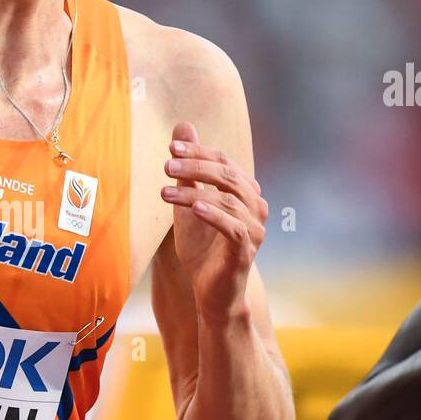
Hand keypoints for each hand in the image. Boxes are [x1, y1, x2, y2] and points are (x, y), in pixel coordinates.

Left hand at [159, 120, 267, 319]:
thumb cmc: (202, 249)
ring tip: (164, 191)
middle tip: (166, 165)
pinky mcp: (246, 252)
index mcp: (245, 193)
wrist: (210, 293)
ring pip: (229, 200)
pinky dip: (214, 216)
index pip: (225, 163)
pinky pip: (234, 229)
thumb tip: (183, 127)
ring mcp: (254, 230)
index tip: (171, 148)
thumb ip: (188, 170)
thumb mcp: (189, 203)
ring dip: (194, 192)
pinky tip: (194, 207)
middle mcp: (256, 208)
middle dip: (196, 168)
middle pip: (229, 177)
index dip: (199, 153)